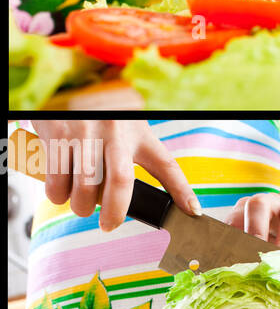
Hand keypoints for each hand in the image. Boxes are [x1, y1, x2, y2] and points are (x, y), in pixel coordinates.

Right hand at [27, 121, 200, 231]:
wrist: (64, 84)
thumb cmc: (97, 113)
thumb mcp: (124, 125)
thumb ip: (128, 155)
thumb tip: (124, 196)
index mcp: (138, 131)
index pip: (166, 164)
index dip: (181, 190)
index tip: (193, 210)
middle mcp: (116, 131)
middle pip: (123, 182)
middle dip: (116, 212)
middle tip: (110, 225)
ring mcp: (87, 132)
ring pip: (86, 187)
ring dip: (81, 206)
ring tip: (80, 205)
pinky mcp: (59, 134)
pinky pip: (58, 181)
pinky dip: (58, 195)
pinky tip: (61, 190)